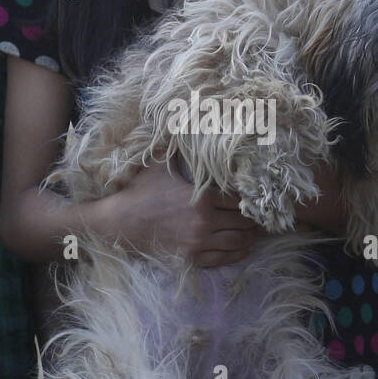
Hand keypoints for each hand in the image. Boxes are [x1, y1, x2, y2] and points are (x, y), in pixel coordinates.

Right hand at [108, 161, 260, 267]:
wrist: (118, 222)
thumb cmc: (140, 191)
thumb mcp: (159, 163)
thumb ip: (177, 147)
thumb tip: (183, 119)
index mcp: (202, 197)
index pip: (238, 199)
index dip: (248, 198)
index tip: (253, 197)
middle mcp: (204, 221)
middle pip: (243, 221)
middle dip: (253, 218)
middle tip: (258, 215)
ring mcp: (198, 242)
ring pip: (238, 241)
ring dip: (250, 236)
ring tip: (254, 231)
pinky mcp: (191, 258)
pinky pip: (224, 259)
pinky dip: (238, 253)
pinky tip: (243, 247)